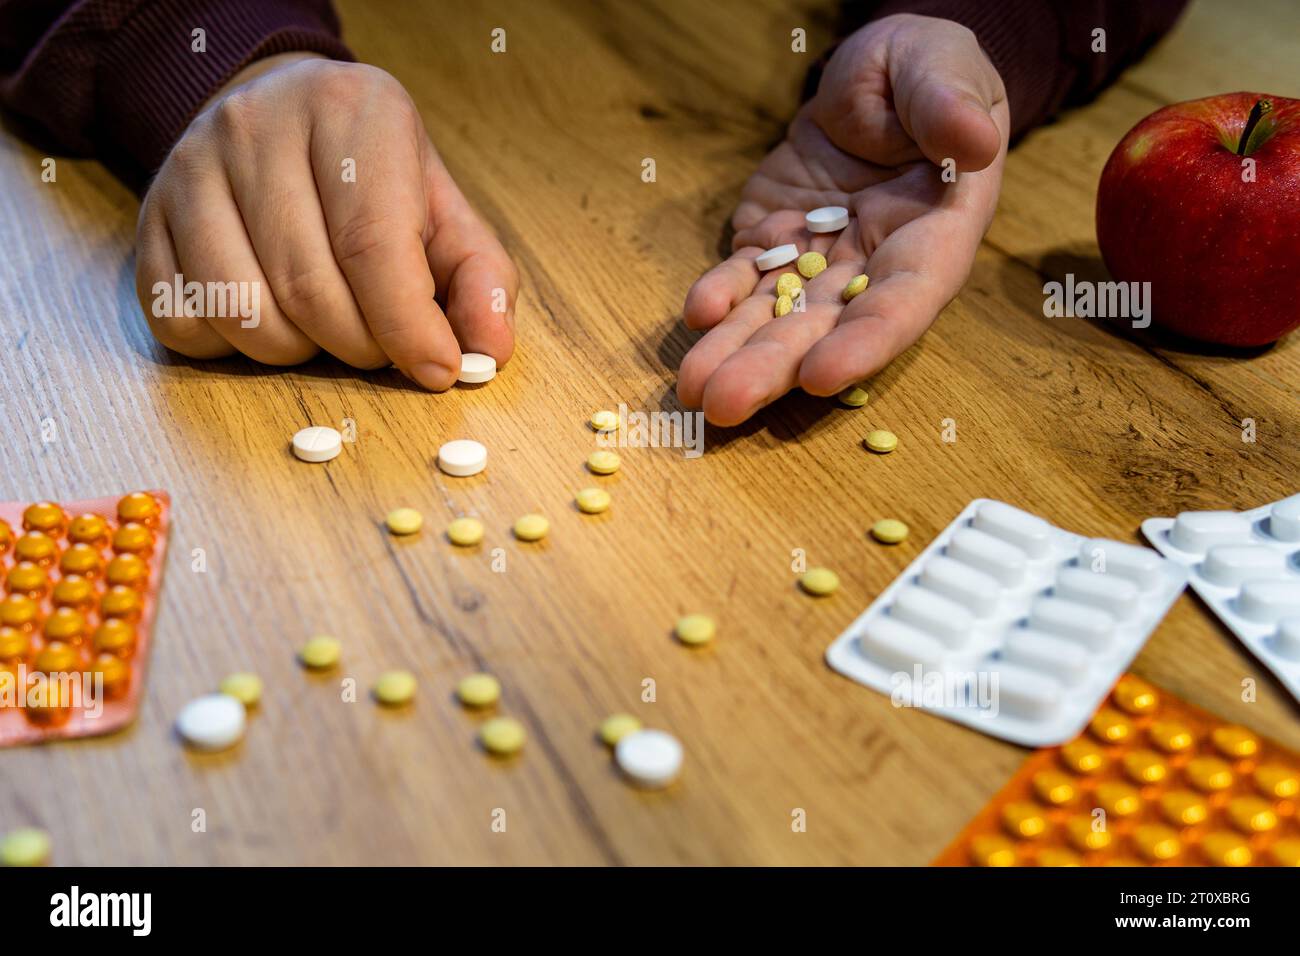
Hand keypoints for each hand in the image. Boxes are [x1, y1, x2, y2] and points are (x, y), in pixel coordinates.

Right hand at [135, 54, 517, 389]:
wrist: (279, 118)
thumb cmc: (371, 178)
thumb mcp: (443, 211)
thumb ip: (480, 278)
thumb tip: (489, 351)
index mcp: (351, 113)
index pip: (374, 246)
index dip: (409, 328)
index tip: (436, 369)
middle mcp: (259, 128)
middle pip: (310, 290)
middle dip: (360, 346)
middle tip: (379, 344)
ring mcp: (190, 170)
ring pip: (245, 315)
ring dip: (297, 353)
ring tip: (325, 326)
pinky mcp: (147, 219)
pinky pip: (185, 322)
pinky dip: (233, 348)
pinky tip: (268, 314)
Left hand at [677, 14, 1008, 424]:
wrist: (880, 77)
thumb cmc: (927, 73)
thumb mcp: (943, 70)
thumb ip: (952, 106)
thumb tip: (973, 140)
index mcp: (933, 235)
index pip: (903, 301)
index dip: (865, 342)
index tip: (821, 376)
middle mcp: (875, 264)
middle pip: (824, 329)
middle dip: (773, 369)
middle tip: (723, 406)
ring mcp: (820, 259)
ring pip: (776, 316)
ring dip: (733, 354)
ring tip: (691, 391)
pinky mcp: (776, 241)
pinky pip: (744, 276)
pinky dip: (719, 295)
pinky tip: (695, 313)